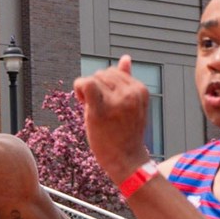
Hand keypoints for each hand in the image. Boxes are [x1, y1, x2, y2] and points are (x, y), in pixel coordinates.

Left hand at [72, 57, 154, 181]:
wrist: (126, 160)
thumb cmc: (126, 133)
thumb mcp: (132, 104)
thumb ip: (127, 80)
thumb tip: (125, 58)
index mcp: (140, 89)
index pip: (114, 72)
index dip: (104, 85)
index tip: (105, 102)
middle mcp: (130, 92)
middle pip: (102, 73)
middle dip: (96, 87)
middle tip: (97, 108)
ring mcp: (117, 101)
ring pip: (93, 78)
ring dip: (87, 91)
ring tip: (93, 110)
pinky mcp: (101, 110)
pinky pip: (86, 84)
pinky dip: (79, 88)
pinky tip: (82, 101)